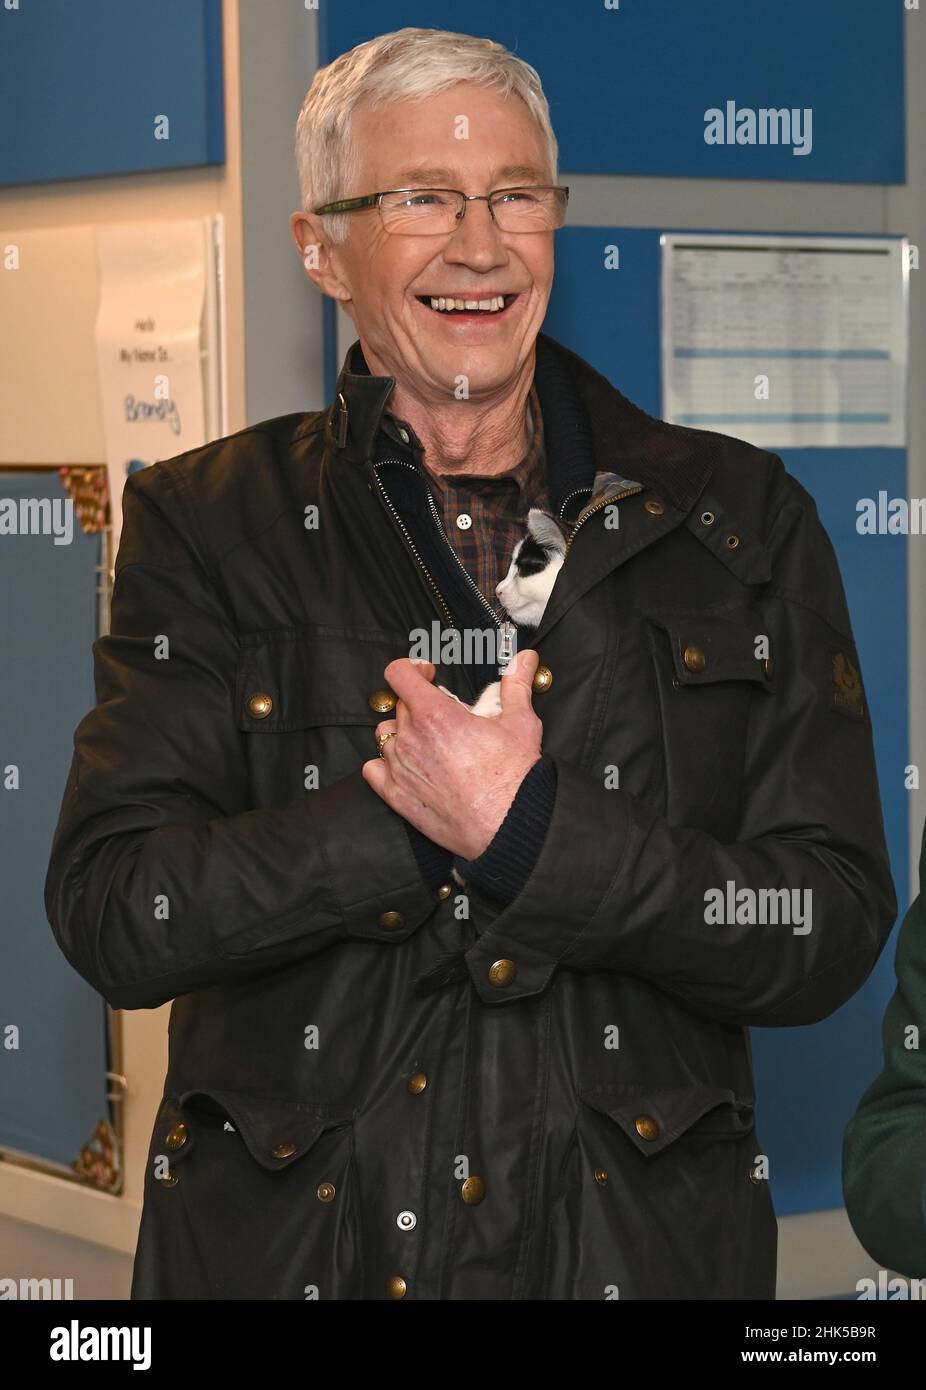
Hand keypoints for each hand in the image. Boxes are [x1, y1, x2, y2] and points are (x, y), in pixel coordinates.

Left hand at [361, 649, 543, 859]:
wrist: (511, 824)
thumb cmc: (515, 777)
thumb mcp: (520, 722)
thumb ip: (516, 684)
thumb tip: (524, 659)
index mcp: (435, 715)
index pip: (399, 674)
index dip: (413, 668)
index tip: (428, 675)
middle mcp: (411, 739)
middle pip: (400, 706)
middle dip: (421, 705)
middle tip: (446, 717)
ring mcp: (400, 768)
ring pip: (386, 736)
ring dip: (403, 733)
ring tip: (430, 742)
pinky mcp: (397, 796)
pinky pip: (373, 768)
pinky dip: (385, 763)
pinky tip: (408, 765)